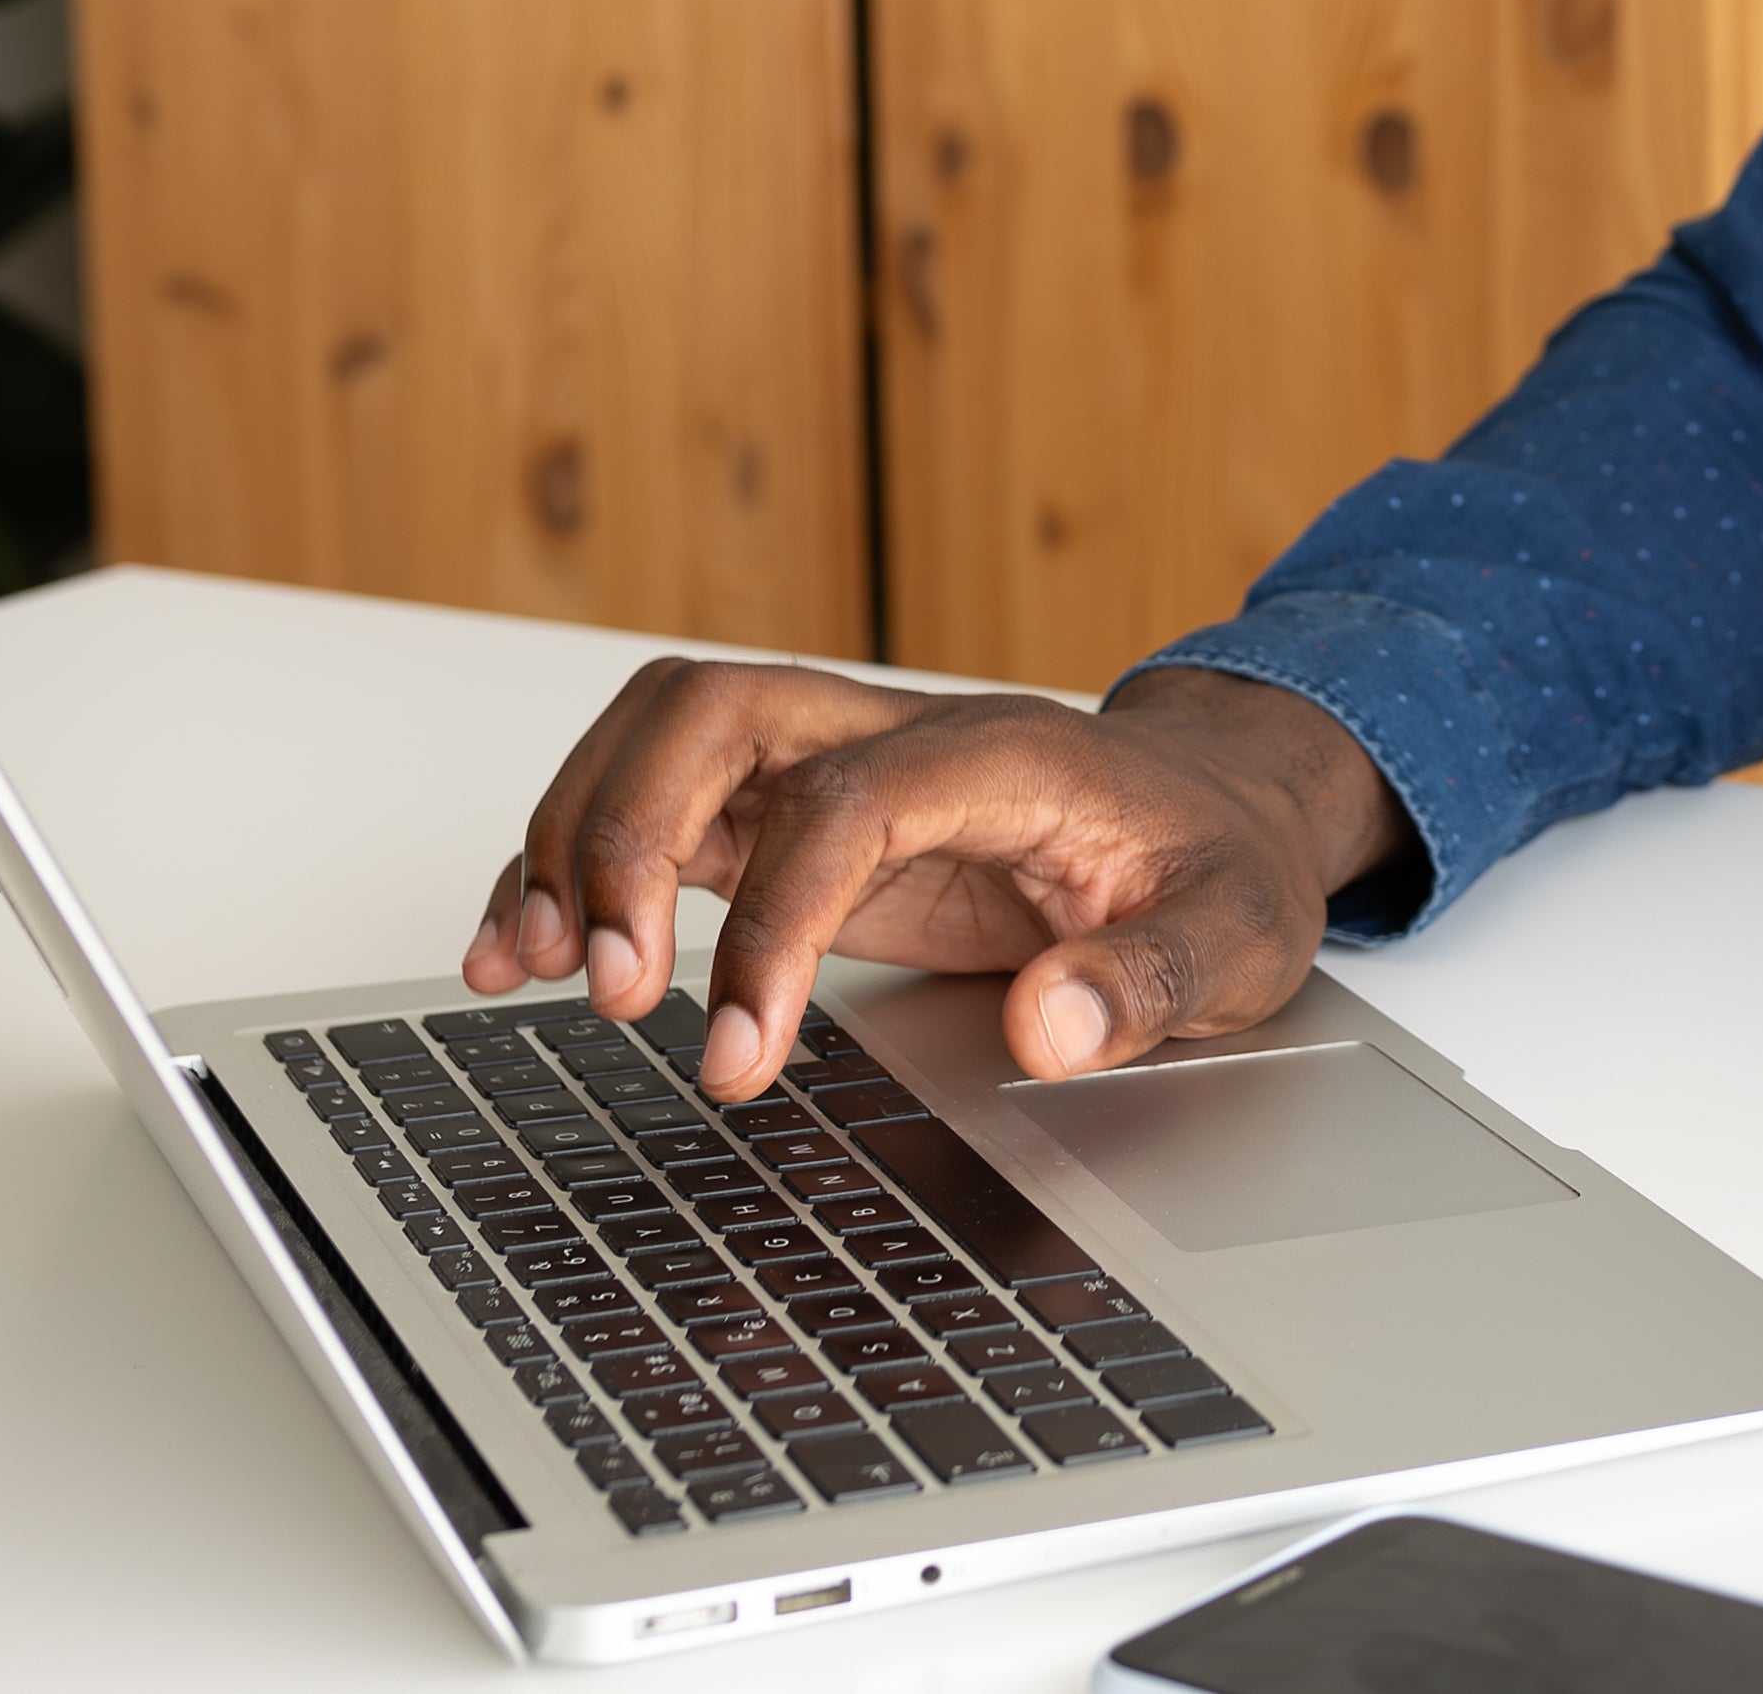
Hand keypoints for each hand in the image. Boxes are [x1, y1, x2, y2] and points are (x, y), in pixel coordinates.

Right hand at [458, 659, 1403, 1097]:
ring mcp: (836, 760)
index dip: (772, 921)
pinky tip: (525, 948)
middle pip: (713, 711)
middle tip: (614, 990)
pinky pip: (657, 803)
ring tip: (534, 968)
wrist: (1221, 809)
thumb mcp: (1237, 935)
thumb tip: (1054, 1026)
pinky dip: (576, 863)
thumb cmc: (1220, 864)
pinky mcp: (795, 811)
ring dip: (578, 836)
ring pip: (661, 734)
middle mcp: (898, 733)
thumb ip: (1151, 982)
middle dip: (631, 838)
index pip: (844, 800)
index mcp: (1001, 754)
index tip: (737, 1051)